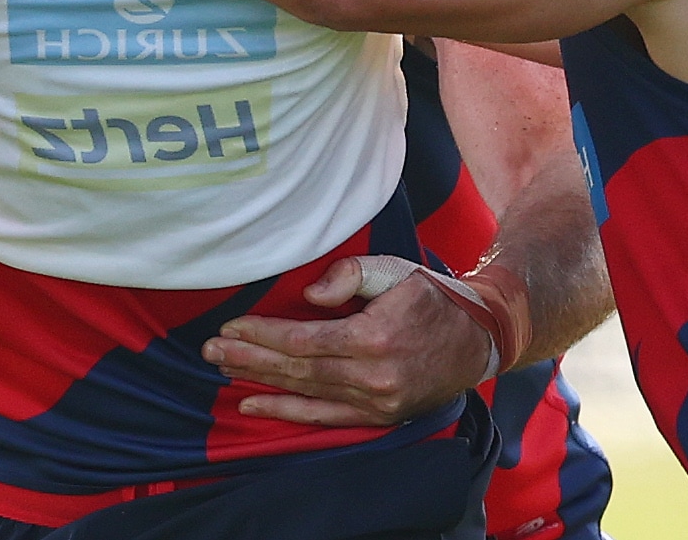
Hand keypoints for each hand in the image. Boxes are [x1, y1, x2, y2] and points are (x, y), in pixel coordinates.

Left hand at [200, 257, 490, 426]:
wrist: (476, 340)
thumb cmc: (431, 297)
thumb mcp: (395, 270)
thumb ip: (350, 275)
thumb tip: (309, 294)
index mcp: (374, 337)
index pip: (302, 339)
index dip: (263, 334)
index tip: (231, 326)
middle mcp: (372, 376)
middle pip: (296, 368)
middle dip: (249, 359)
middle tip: (211, 351)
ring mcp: (376, 402)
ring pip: (305, 392)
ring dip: (260, 383)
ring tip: (223, 371)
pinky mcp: (378, 416)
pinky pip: (324, 416)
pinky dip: (287, 411)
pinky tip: (255, 404)